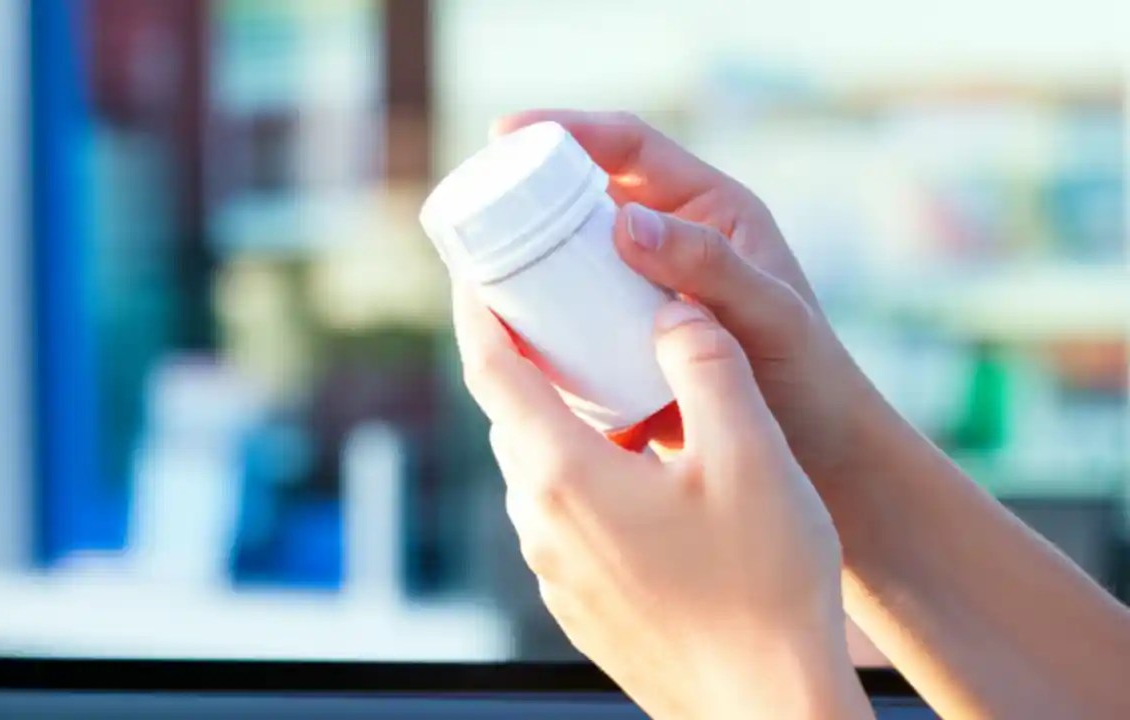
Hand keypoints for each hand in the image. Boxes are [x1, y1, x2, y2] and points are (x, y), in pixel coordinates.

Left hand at [453, 289, 871, 719]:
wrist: (766, 710)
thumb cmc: (763, 587)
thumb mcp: (750, 453)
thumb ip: (705, 363)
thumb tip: (670, 313)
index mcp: (564, 474)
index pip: (489, 367)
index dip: (477, 308)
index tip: (477, 267)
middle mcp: (541, 522)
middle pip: (509, 416)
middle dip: (523, 358)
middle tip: (556, 311)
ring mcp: (555, 570)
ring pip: (537, 469)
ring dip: (557, 421)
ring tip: (607, 388)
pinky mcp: (579, 603)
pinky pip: (562, 516)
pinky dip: (580, 474)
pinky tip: (640, 475)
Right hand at [493, 111, 883, 495]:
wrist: (819, 455)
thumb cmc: (809, 374)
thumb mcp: (769, 313)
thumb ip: (708, 266)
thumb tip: (622, 220)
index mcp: (708, 209)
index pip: (628, 146)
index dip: (568, 130)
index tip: (507, 134)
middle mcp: (669, 242)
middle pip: (584, 200)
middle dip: (529, 199)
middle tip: (477, 210)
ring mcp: (642, 294)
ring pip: (571, 264)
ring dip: (529, 268)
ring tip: (478, 278)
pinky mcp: (626, 344)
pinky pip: (572, 322)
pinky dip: (542, 329)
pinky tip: (510, 344)